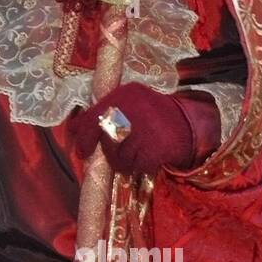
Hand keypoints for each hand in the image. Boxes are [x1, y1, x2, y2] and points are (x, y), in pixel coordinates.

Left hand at [67, 83, 216, 175]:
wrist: (188, 124)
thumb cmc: (152, 115)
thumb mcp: (129, 103)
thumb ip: (102, 112)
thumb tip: (72, 128)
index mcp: (124, 94)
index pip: (93, 117)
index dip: (82, 136)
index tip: (80, 150)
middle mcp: (133, 109)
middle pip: (105, 139)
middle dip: (105, 151)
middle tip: (111, 155)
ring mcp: (145, 129)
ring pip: (118, 156)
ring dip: (122, 161)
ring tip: (133, 155)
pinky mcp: (155, 148)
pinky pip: (135, 165)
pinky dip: (137, 166)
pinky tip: (145, 158)